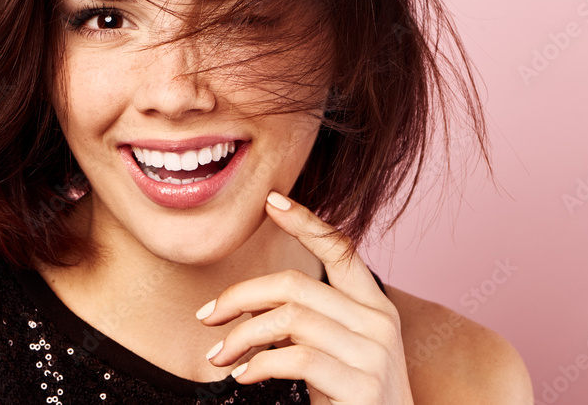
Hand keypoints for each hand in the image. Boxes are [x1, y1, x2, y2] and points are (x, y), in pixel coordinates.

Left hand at [195, 191, 413, 403]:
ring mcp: (374, 353)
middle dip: (241, 296)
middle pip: (296, 285)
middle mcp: (380, 322)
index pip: (341, 249)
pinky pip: (296, 358)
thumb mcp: (337, 352)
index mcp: (376, 308)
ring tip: (219, 355)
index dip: (306, 222)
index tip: (272, 201)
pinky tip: (244, 376)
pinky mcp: (362, 385)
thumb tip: (251, 300)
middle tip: (207, 316)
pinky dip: (259, 364)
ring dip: (241, 336)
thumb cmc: (351, 401)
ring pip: (289, 319)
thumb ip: (310, 321)